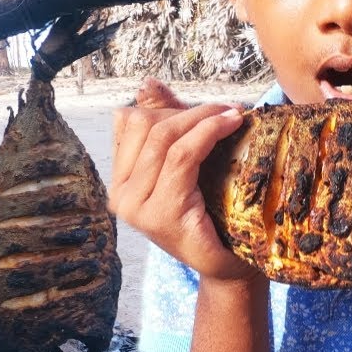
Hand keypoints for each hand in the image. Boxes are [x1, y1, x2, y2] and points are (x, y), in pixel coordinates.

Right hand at [110, 93, 254, 282]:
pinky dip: (208, 133)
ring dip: (203, 117)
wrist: (228, 267)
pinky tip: (230, 125)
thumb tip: (148, 84)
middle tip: (227, 108)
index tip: (204, 107)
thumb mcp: (184, 168)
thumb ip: (167, 129)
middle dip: (189, 110)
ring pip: (164, 138)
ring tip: (232, 114)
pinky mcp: (162, 214)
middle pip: (145, 125)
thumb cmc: (210, 217)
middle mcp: (119, 195)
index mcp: (119, 182)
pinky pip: (183, 157)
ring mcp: (137, 207)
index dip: (167, 106)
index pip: (129, 122)